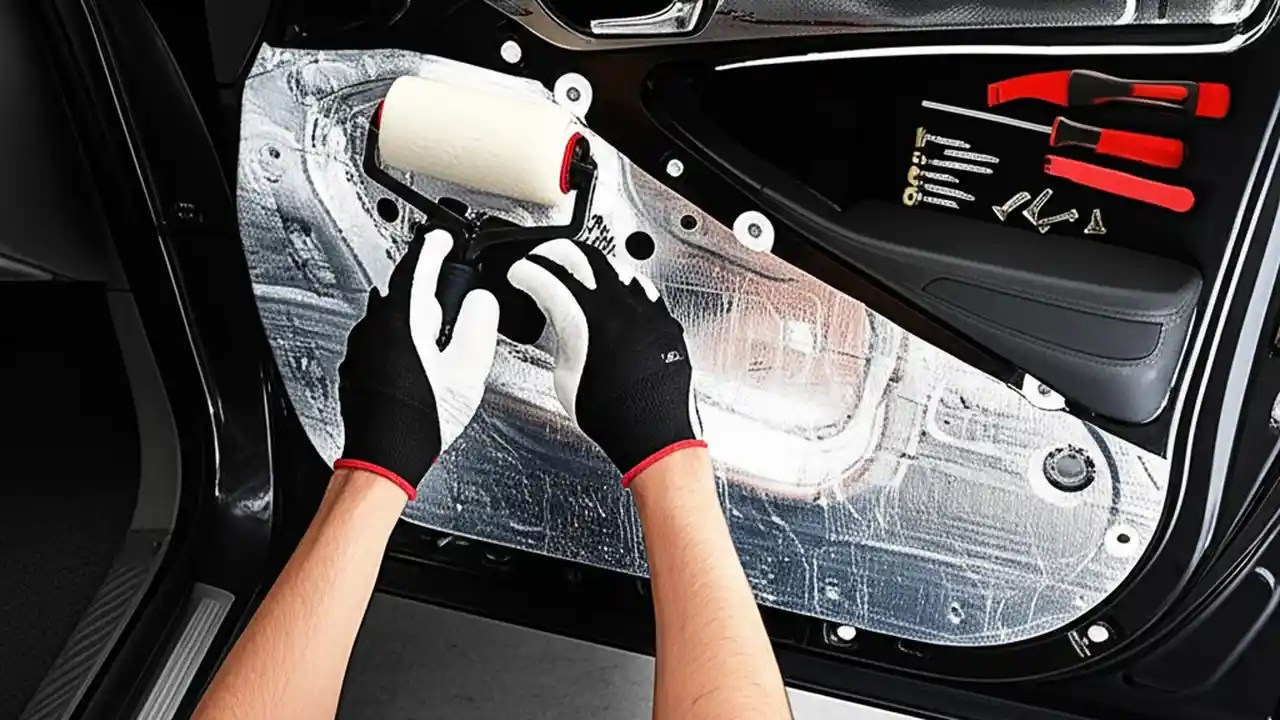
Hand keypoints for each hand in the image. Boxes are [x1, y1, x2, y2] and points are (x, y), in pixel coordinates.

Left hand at [336, 229, 498, 498]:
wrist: (383, 456)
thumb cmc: (421, 419)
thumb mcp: (467, 372)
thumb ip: (479, 327)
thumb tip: (481, 302)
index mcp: (403, 320)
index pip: (418, 267)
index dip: (434, 247)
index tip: (442, 238)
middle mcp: (375, 326)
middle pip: (407, 293)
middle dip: (432, 296)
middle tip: (455, 309)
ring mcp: (361, 346)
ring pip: (394, 318)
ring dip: (418, 323)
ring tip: (440, 350)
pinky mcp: (357, 364)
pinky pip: (383, 339)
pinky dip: (403, 343)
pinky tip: (420, 369)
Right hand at [507, 239, 703, 485]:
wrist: (655, 433)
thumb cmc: (611, 415)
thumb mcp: (566, 374)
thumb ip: (562, 337)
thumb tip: (560, 319)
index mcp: (585, 317)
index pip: (546, 277)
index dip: (526, 272)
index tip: (519, 274)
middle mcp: (619, 305)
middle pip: (581, 256)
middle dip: (554, 253)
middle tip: (542, 259)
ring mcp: (646, 309)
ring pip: (614, 266)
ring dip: (588, 265)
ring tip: (575, 272)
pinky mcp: (663, 320)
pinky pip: (641, 287)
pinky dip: (620, 284)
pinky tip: (616, 292)